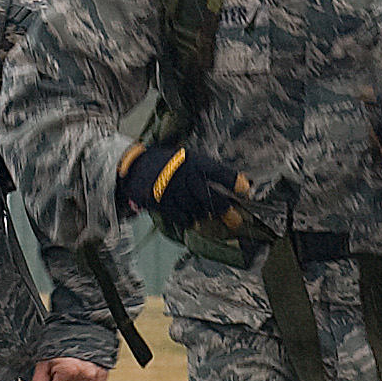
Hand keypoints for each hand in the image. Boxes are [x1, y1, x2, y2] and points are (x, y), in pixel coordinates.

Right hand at [116, 142, 249, 233]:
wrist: (135, 165)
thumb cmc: (166, 162)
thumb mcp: (187, 158)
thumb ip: (205, 171)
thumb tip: (230, 186)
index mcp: (195, 162)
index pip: (221, 173)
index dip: (235, 183)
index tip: (246, 191)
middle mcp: (186, 175)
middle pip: (212, 198)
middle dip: (226, 212)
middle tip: (236, 222)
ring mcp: (174, 190)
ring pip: (198, 210)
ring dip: (205, 216)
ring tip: (207, 217)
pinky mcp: (162, 203)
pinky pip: (182, 217)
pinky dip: (190, 221)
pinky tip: (192, 220)